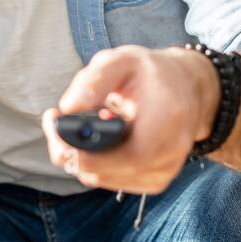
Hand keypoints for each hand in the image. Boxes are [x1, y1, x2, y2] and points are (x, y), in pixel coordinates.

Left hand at [40, 44, 218, 194]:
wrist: (187, 89)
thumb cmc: (152, 73)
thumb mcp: (123, 60)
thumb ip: (94, 80)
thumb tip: (68, 108)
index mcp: (169, 119)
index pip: (127, 156)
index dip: (87, 151)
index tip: (56, 124)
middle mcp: (171, 153)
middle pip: (106, 171)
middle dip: (70, 149)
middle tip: (53, 121)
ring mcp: (164, 172)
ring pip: (103, 179)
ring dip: (79, 156)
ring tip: (74, 125)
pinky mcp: (155, 181)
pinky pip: (111, 180)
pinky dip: (95, 163)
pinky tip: (94, 139)